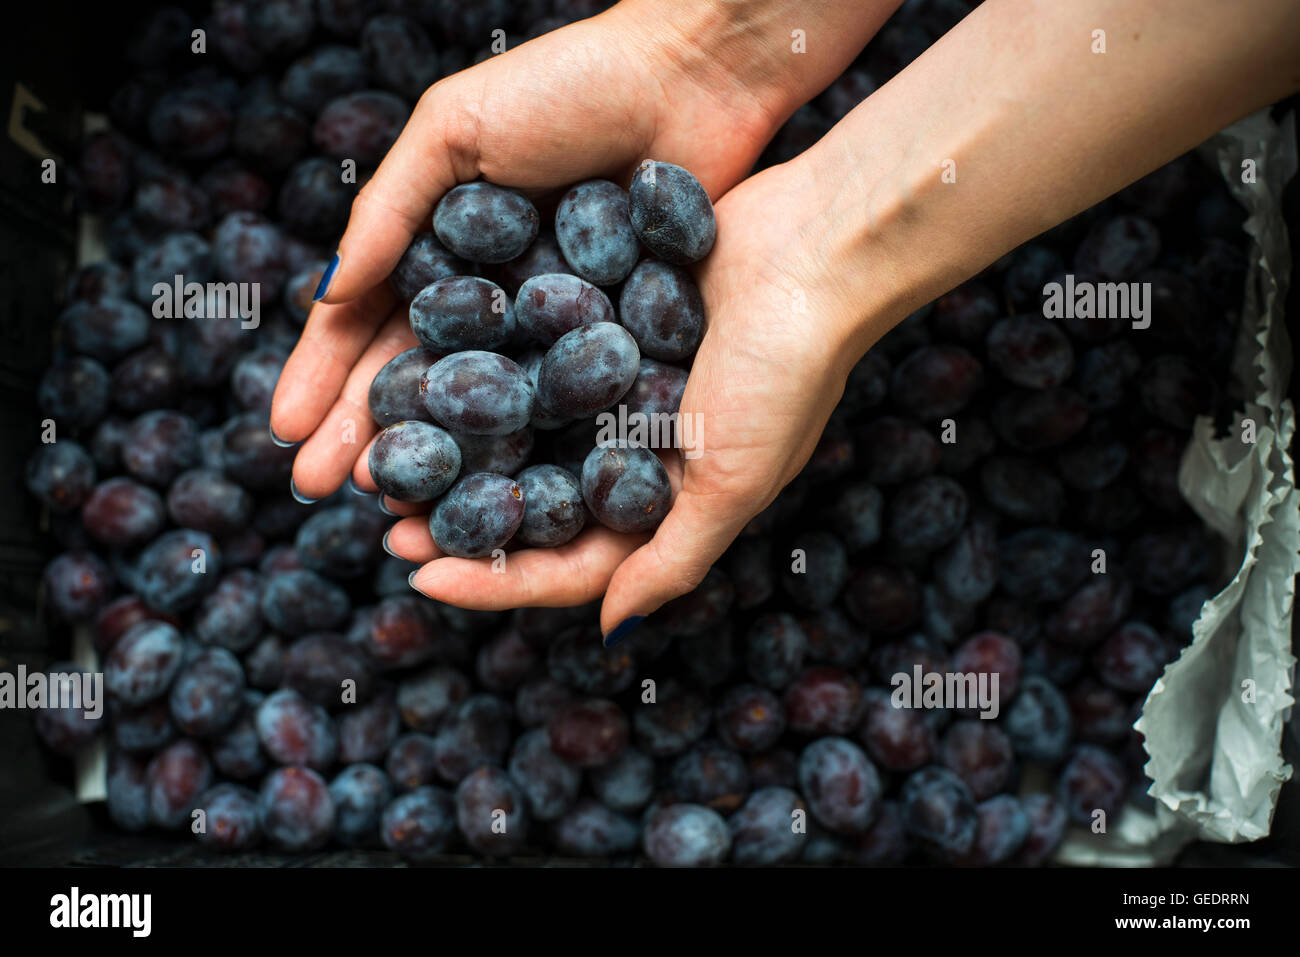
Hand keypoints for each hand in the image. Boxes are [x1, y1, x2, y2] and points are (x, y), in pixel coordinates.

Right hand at [269, 1, 793, 500]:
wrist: (690, 76)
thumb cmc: (568, 85)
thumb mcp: (455, 129)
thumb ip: (390, 209)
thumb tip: (326, 294)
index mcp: (441, 249)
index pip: (369, 323)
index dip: (325, 378)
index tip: (286, 432)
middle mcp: (491, 298)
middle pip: (418, 379)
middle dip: (366, 434)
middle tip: (320, 490)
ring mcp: (551, 328)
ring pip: (483, 406)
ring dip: (435, 457)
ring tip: (392, 505)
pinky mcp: (616, 344)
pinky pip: (561, 405)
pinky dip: (526, 446)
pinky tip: (492, 488)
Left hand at [383, 157, 867, 635]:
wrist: (820, 242)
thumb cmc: (789, 369)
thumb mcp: (736, 480)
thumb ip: (672, 559)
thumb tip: (609, 634)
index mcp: (663, 501)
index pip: (568, 561)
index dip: (495, 578)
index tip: (420, 579)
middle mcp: (631, 448)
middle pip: (531, 500)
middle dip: (458, 516)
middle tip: (384, 518)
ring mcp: (613, 384)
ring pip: (518, 428)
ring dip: (455, 443)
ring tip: (386, 449)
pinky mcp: (600, 318)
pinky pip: (529, 350)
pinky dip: (482, 365)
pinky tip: (426, 365)